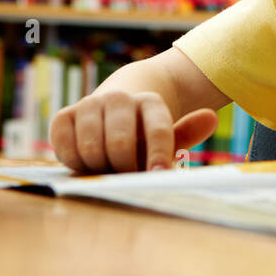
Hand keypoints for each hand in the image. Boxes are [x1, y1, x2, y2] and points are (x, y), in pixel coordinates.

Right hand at [49, 91, 219, 173]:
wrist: (111, 112)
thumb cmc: (143, 134)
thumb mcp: (166, 136)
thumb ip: (186, 133)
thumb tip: (211, 117)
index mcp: (151, 101)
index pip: (159, 130)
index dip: (159, 155)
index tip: (158, 177)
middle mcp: (119, 97)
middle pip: (121, 145)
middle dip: (125, 168)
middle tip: (128, 175)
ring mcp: (90, 104)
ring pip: (92, 149)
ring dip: (101, 168)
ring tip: (109, 168)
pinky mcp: (63, 116)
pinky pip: (65, 148)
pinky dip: (76, 163)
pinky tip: (88, 162)